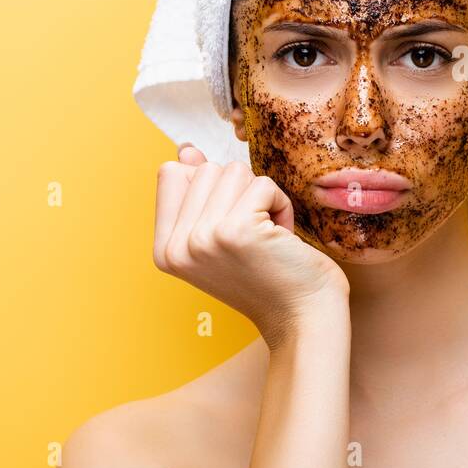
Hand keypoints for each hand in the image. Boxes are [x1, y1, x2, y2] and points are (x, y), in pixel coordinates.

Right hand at [153, 143, 347, 349]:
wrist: (302, 317)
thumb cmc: (269, 276)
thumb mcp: (221, 236)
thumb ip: (198, 194)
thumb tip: (186, 150)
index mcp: (165, 249)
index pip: (171, 174)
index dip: (210, 187)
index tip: (230, 222)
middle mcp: (178, 246)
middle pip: (208, 169)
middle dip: (242, 194)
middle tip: (255, 236)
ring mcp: (204, 237)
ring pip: (235, 171)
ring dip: (263, 198)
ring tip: (268, 236)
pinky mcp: (238, 230)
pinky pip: (264, 184)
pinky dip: (281, 205)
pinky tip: (281, 238)